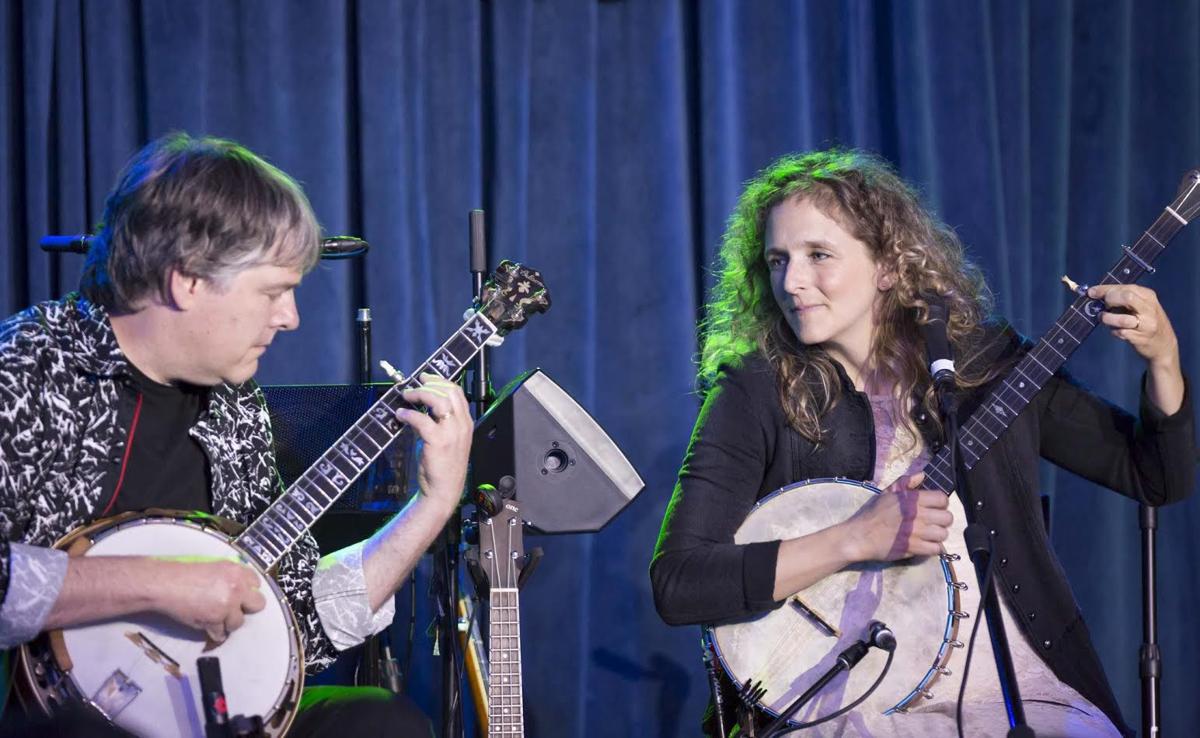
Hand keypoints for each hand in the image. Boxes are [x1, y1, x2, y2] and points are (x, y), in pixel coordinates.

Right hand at [153, 558, 265, 642]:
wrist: (164, 585)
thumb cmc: (185, 575)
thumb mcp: (215, 567)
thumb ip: (232, 578)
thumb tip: (243, 591)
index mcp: (237, 571)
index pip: (257, 584)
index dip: (248, 592)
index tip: (240, 597)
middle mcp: (237, 587)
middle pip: (258, 604)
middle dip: (245, 609)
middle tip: (232, 610)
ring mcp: (227, 605)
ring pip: (238, 623)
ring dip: (227, 623)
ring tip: (214, 619)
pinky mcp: (215, 621)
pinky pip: (221, 634)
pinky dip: (214, 634)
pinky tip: (206, 629)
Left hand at [398, 372, 471, 511]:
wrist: (444, 490)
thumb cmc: (442, 466)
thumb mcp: (446, 439)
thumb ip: (438, 422)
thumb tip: (419, 405)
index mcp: (466, 423)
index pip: (456, 392)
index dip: (439, 381)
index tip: (425, 378)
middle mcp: (461, 425)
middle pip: (448, 391)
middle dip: (428, 384)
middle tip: (412, 388)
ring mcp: (452, 433)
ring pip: (438, 400)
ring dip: (419, 394)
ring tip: (406, 397)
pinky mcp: (438, 442)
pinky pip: (422, 419)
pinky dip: (409, 414)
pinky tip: (400, 415)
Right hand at [839, 473, 952, 561]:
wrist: (859, 535)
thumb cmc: (872, 513)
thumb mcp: (886, 493)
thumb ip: (904, 482)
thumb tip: (921, 475)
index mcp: (912, 499)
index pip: (942, 499)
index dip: (941, 503)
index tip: (934, 508)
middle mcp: (917, 515)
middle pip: (947, 518)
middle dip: (942, 520)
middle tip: (933, 522)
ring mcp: (916, 533)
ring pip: (943, 534)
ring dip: (938, 535)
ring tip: (929, 535)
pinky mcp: (913, 548)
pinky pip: (935, 549)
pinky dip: (933, 548)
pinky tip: (925, 544)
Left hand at [1087, 284, 1180, 369]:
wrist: (1163, 344)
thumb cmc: (1146, 321)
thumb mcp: (1140, 305)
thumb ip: (1122, 298)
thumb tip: (1096, 293)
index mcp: (1148, 296)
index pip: (1125, 287)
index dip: (1106, 289)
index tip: (1091, 292)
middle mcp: (1149, 309)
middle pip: (1127, 297)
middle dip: (1110, 300)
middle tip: (1104, 306)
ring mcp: (1146, 324)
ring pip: (1122, 319)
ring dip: (1108, 319)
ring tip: (1104, 319)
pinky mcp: (1141, 338)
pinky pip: (1121, 332)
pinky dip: (1114, 331)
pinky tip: (1117, 331)